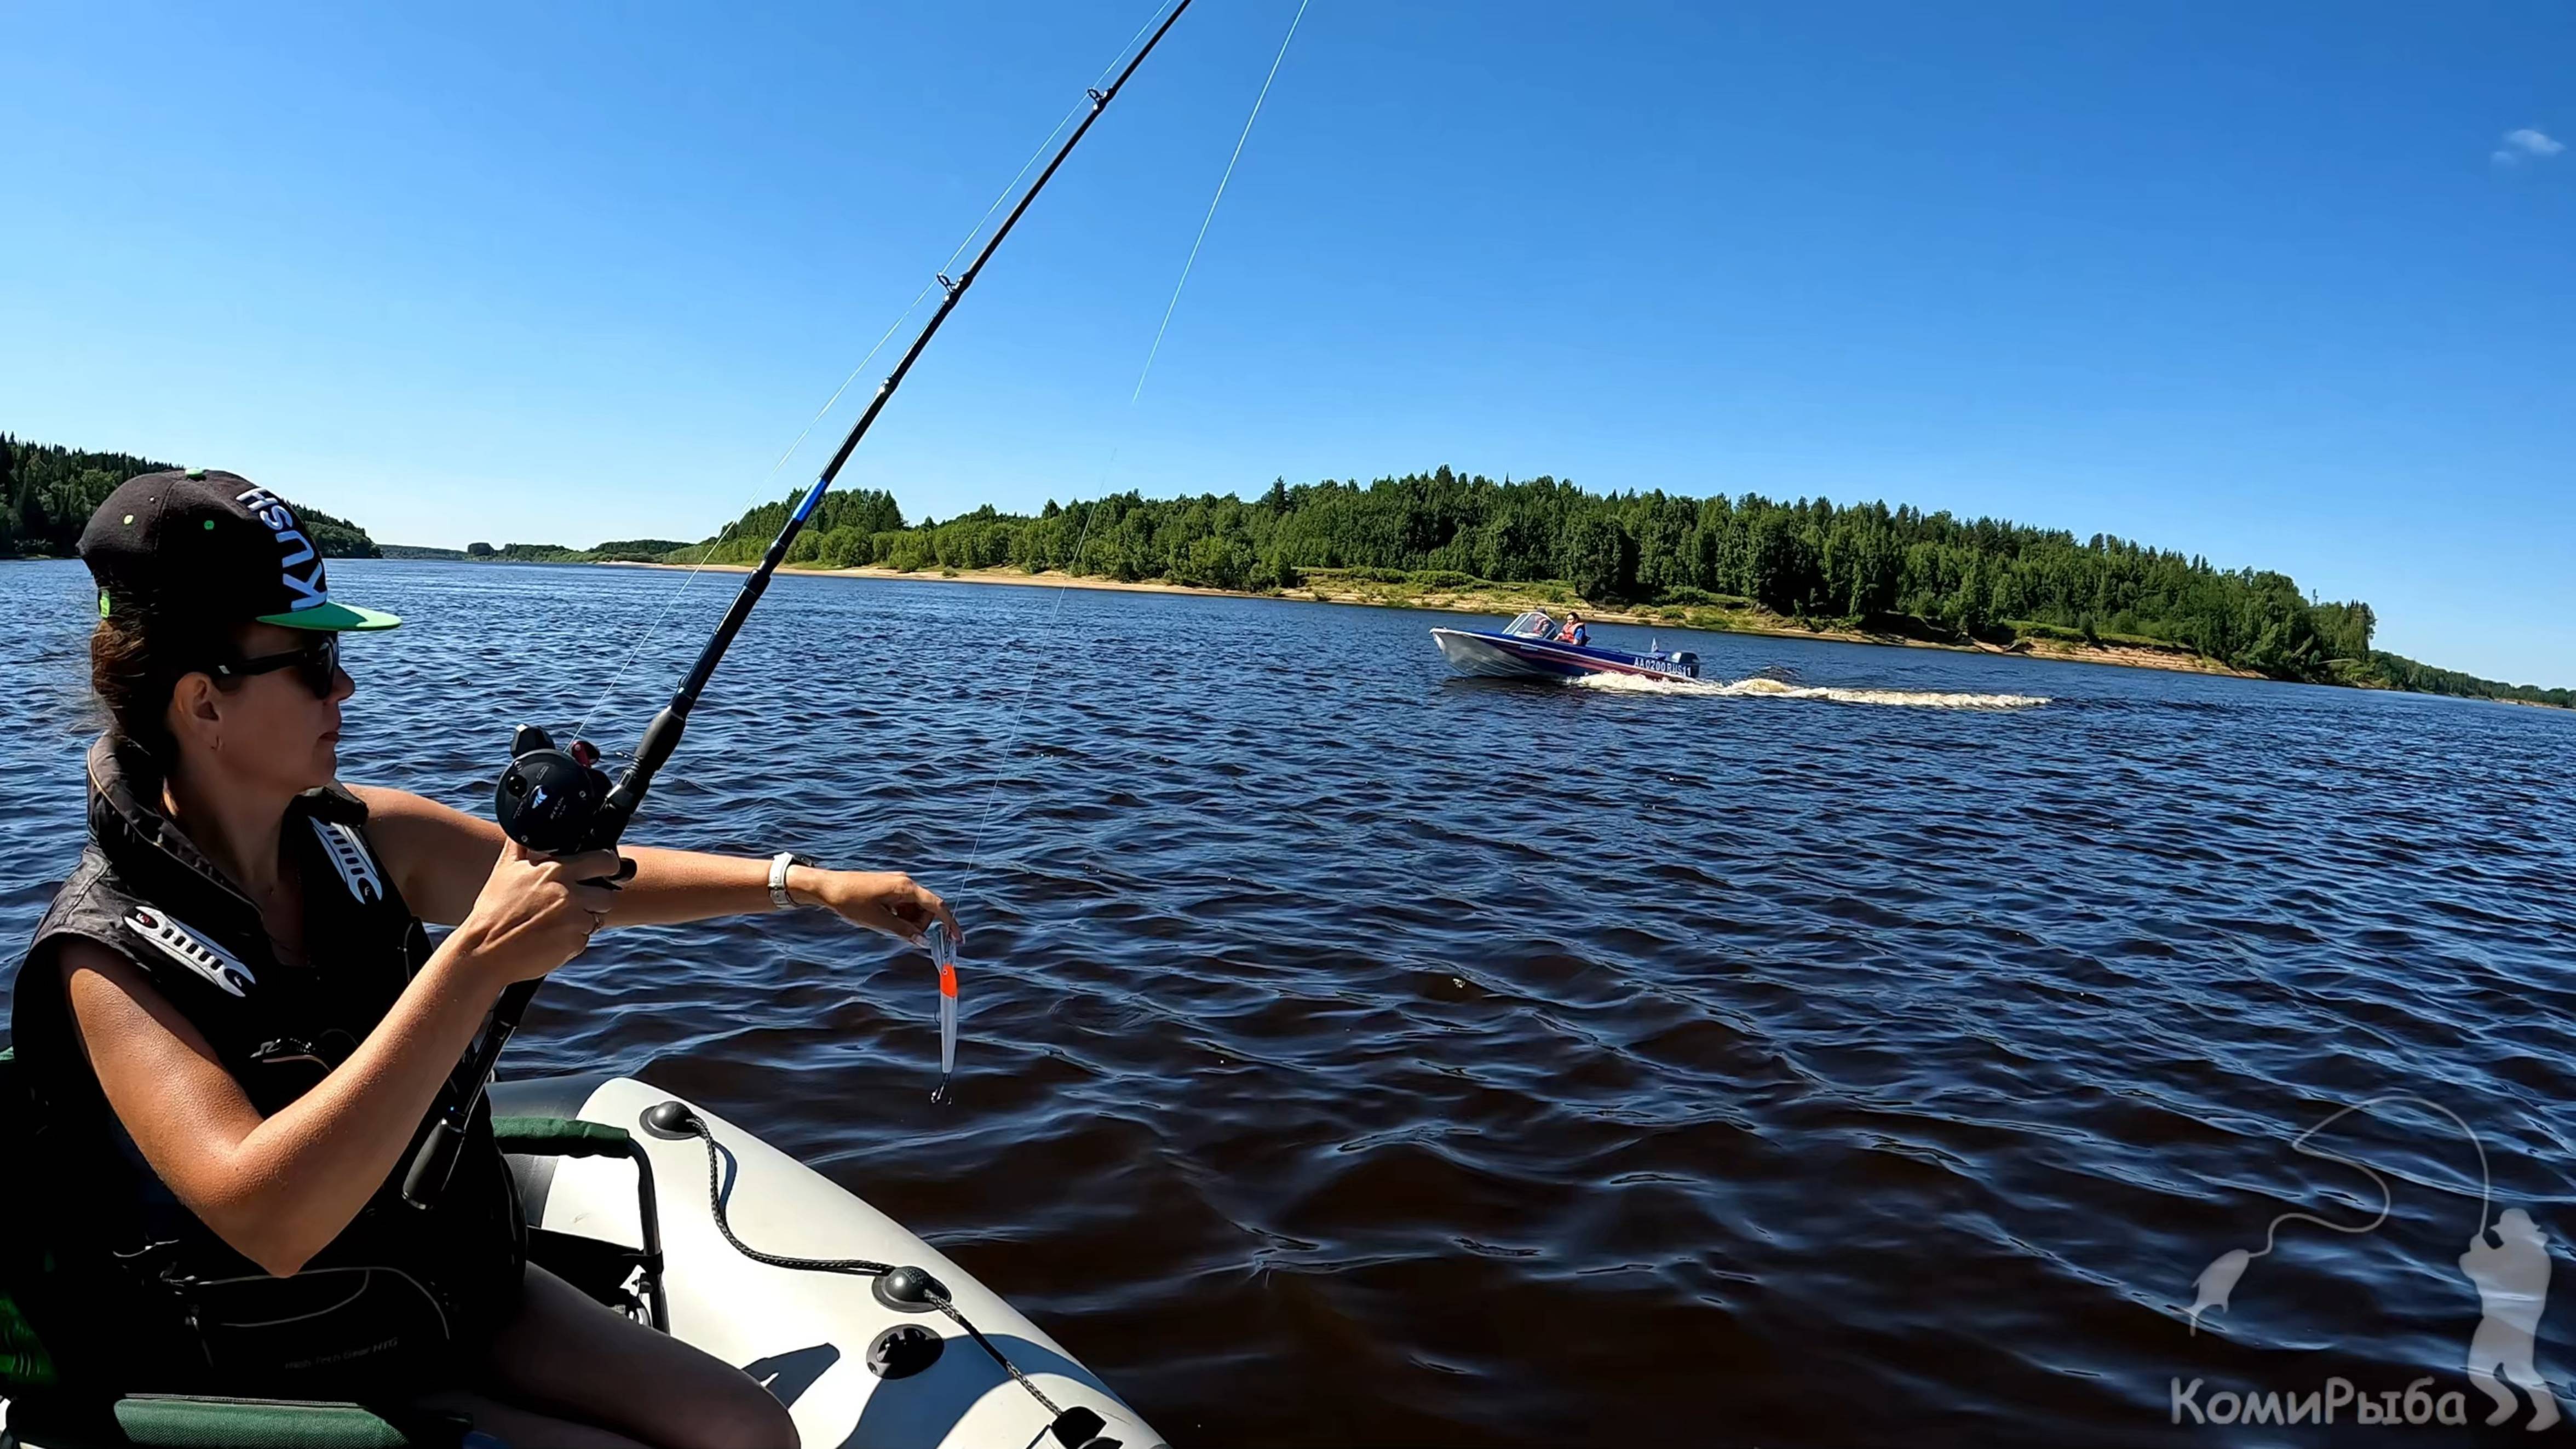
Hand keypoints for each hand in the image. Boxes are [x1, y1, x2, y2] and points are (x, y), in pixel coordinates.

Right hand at [457, 839, 625, 985]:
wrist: (484, 951)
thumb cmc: (492, 910)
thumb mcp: (505, 869)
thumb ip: (522, 845)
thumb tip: (523, 820)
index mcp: (556, 871)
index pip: (604, 861)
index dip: (607, 865)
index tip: (604, 869)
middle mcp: (570, 894)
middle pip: (608, 894)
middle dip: (598, 896)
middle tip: (580, 900)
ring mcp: (574, 920)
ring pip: (597, 917)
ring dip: (583, 919)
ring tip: (557, 921)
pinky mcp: (574, 943)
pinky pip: (585, 938)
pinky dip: (572, 939)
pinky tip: (550, 938)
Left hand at [796, 868, 960, 948]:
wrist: (828, 887)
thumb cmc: (851, 902)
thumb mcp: (879, 922)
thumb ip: (904, 931)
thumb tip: (923, 942)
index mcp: (905, 888)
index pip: (936, 906)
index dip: (950, 923)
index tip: (958, 939)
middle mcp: (905, 882)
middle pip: (926, 910)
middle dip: (919, 926)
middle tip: (900, 935)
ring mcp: (897, 884)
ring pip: (914, 909)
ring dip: (907, 922)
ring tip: (884, 924)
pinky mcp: (890, 887)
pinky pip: (903, 906)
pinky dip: (899, 916)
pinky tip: (882, 918)